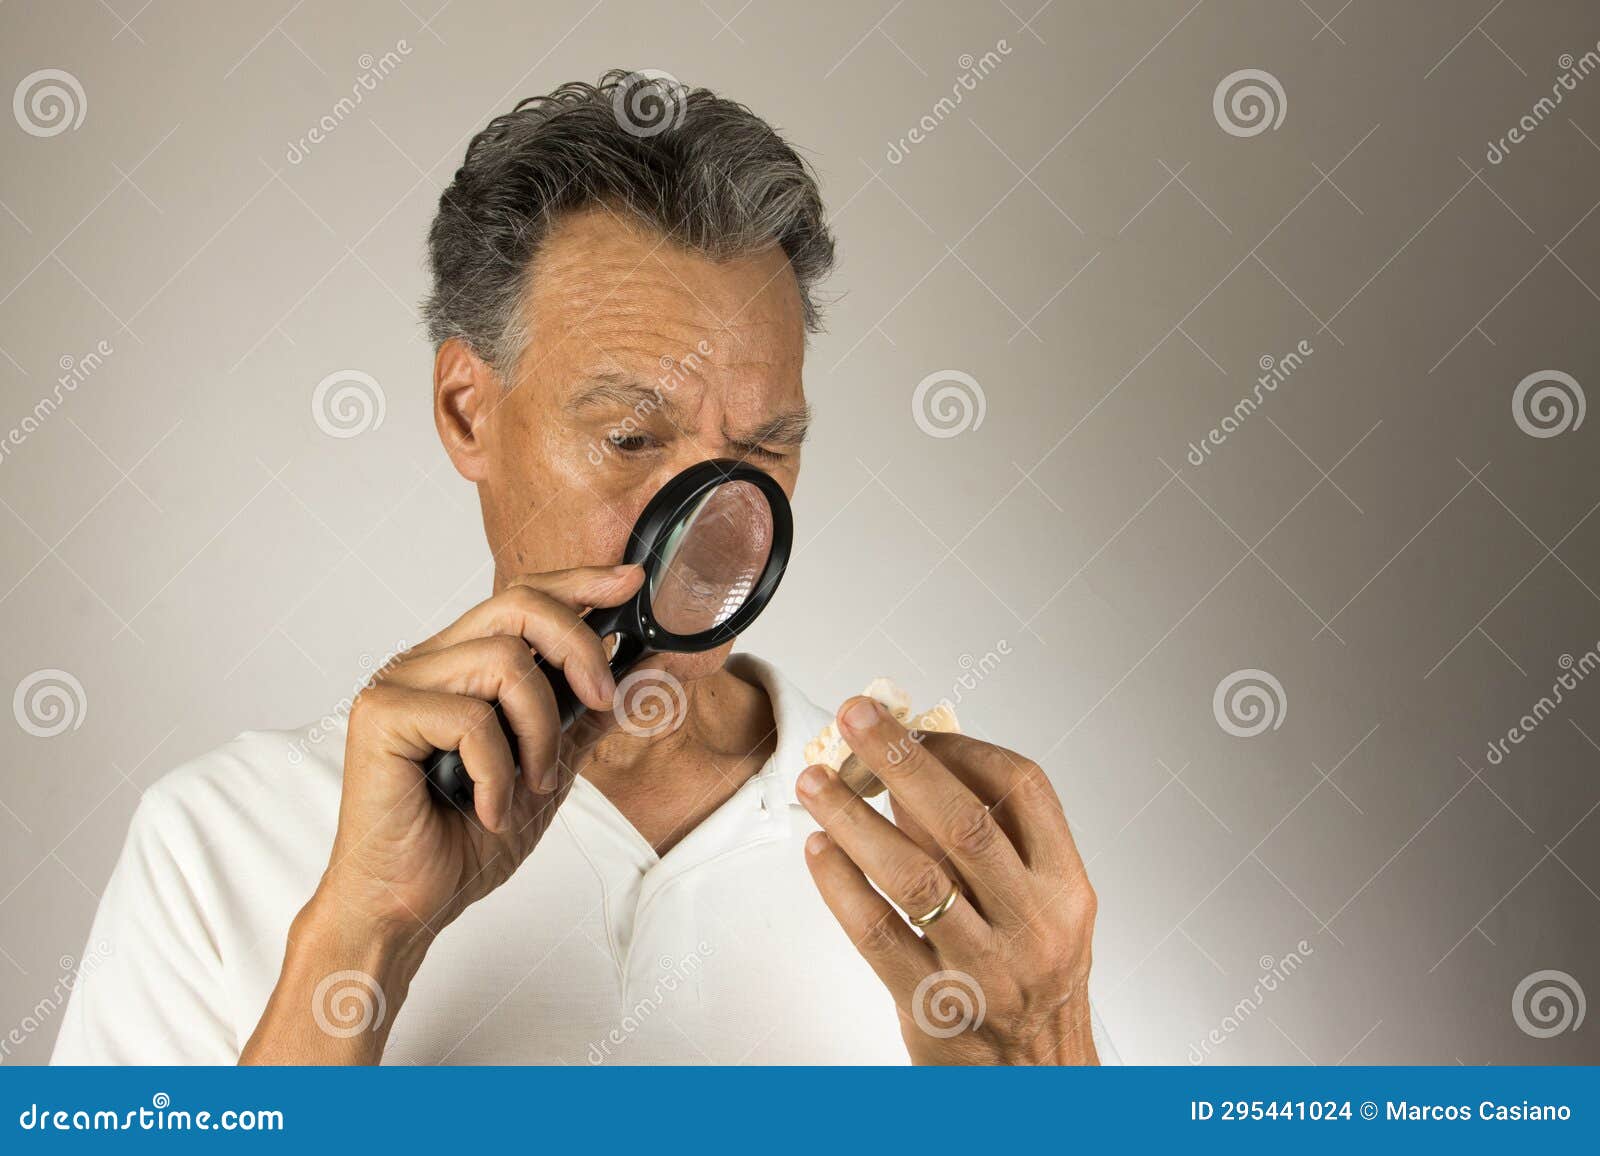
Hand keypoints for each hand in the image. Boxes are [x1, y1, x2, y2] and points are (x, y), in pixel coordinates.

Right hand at [322, 563, 643, 936]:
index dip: (578, 582)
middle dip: (578, 646)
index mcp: (460, 664)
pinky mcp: (381, 717)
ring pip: (503, 661)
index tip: (630, 582)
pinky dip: (498, 771)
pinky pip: (471, 719)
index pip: (522, 597)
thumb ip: (585, 718)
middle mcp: (427, 662)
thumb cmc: (462, 841)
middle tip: (600, 700)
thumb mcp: (548, 771)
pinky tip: (487, 809)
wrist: (407, 907)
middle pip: (517, 605)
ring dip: (539, 730)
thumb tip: (641, 672)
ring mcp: (399, 684)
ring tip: (531, 782)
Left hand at [796, 697, 1098, 1064]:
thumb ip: (990, 843)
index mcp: (1068, 889)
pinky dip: (840, 884)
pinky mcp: (934, 1007)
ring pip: (912, 876)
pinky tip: (817, 850)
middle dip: (902, 760)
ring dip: (854, 818)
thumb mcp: (1037, 907)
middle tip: (854, 717)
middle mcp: (1034, 927)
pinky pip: (876, 933)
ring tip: (814, 781)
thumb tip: (915, 764)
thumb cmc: (1029, 982)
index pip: (1024, 789)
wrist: (1034, 1084)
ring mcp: (984, 970)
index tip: (914, 725)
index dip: (965, 747)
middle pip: (963, 822)